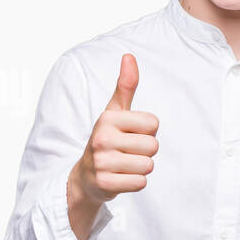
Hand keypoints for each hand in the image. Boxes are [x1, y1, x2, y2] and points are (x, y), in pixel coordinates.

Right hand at [70, 53, 159, 205]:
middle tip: (127, 152)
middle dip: (145, 151)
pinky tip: (120, 178)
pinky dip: (135, 183)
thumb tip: (129, 56)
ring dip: (141, 168)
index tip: (130, 134)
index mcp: (108, 118)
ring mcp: (102, 162)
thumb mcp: (114, 112)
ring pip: (148, 165)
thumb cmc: (107, 139)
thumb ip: (125, 86)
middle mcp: (102, 138)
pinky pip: (141, 183)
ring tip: (124, 165)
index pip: (154, 123)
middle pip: (153, 146)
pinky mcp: (106, 184)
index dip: (148, 131)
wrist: (86, 176)